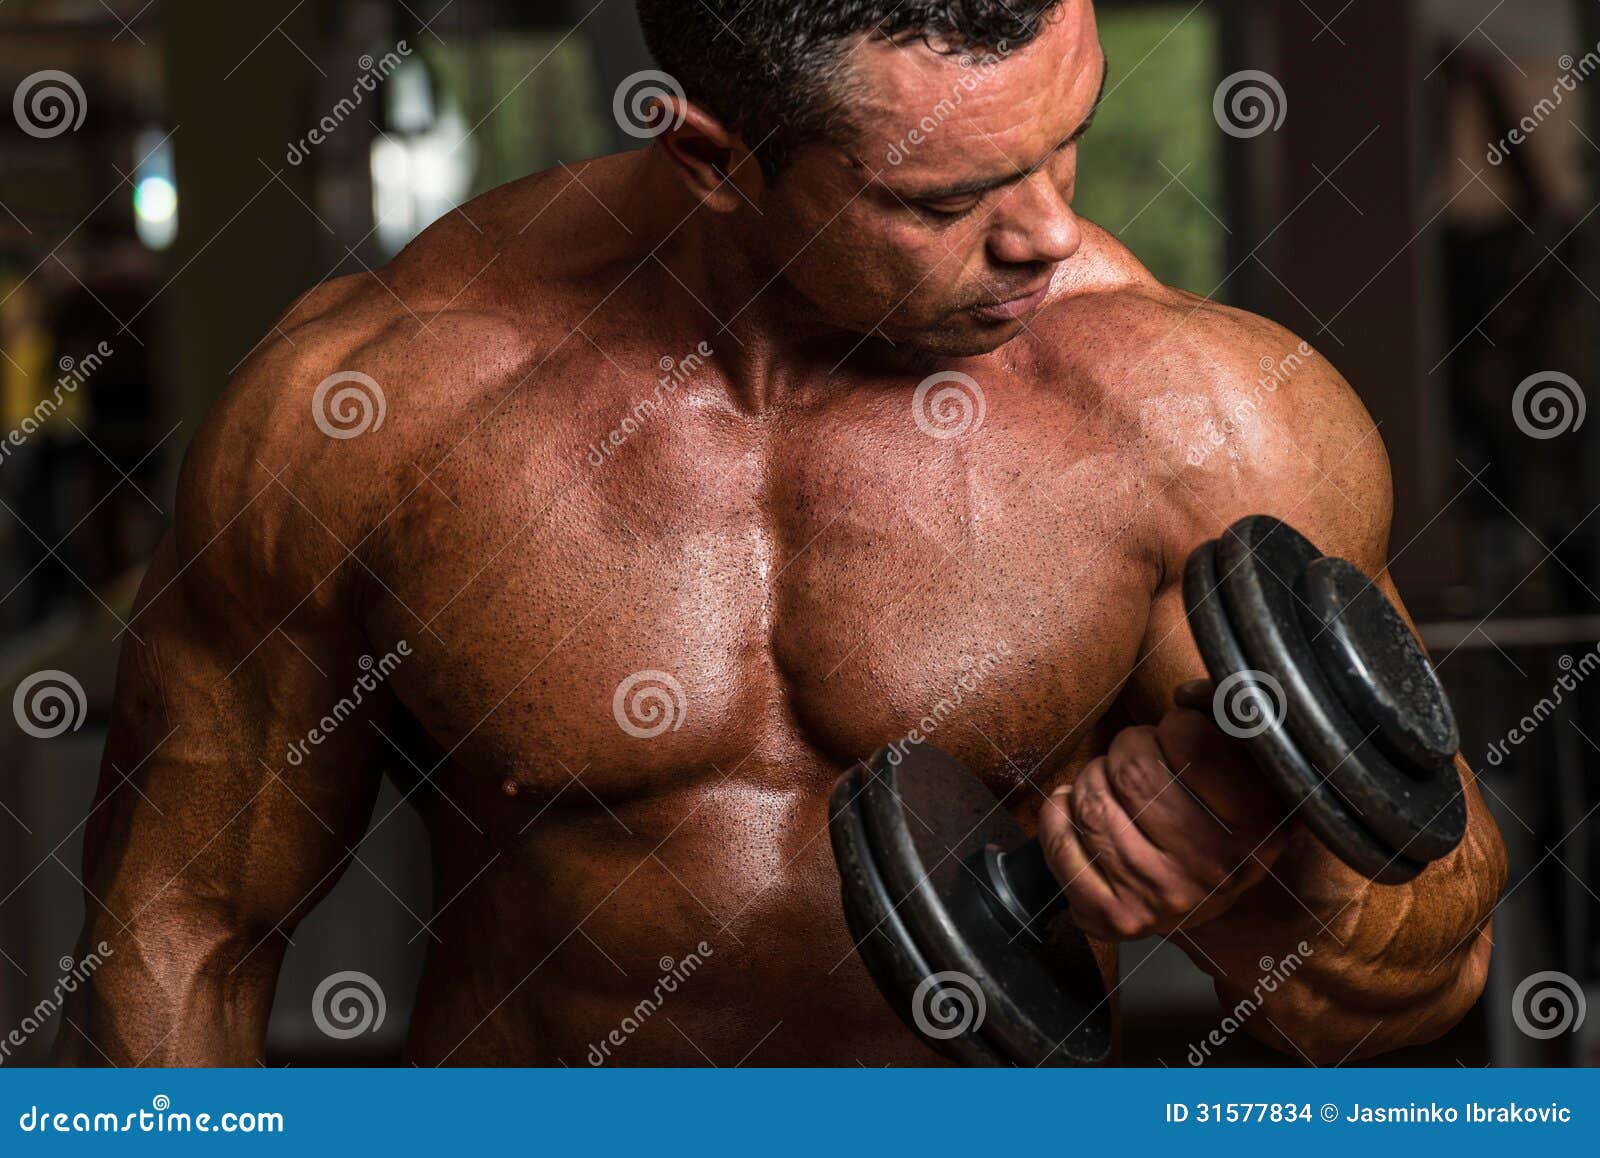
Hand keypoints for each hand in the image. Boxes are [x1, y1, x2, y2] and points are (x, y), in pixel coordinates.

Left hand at [1036, 681, 1292, 941]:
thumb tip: (1185, 693)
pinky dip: (1057, 815)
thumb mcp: (1249, 765)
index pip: (1188, 737)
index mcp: (1259, 822)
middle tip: (1137, 760)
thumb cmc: (1224, 815)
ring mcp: (1162, 896)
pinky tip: (1077, 813)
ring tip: (1111, 787)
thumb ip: (1229, 711)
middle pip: (1131, 768)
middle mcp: (1214, 866)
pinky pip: (1059, 844)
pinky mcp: (1115, 916)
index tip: (1176, 739)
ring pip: (1090, 802)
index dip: (1171, 727)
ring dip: (1090, 779)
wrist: (1215, 902)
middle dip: (1125, 749)